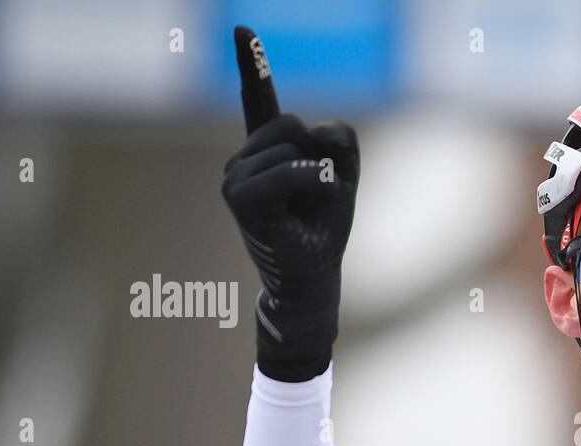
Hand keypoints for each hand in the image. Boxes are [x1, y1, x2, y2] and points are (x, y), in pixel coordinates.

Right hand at [221, 25, 360, 381]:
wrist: (312, 280)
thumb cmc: (324, 231)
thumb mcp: (345, 178)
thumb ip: (341, 141)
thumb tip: (316, 133)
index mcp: (267, 152)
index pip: (259, 102)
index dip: (253, 66)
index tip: (242, 30)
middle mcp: (243, 160)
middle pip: (296, 123)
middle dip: (322, 156)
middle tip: (316, 197)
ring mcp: (236, 176)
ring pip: (293, 145)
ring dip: (318, 178)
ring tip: (304, 211)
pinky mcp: (238, 196)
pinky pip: (289, 170)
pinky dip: (309, 182)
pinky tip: (306, 203)